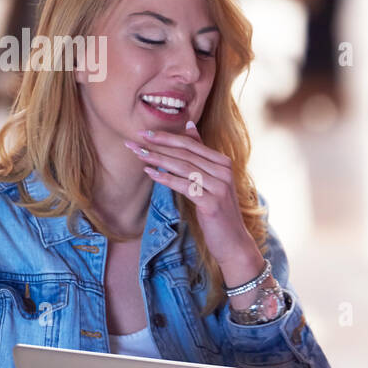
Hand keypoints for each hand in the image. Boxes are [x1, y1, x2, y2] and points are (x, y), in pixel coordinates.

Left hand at [126, 121, 254, 268]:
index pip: (191, 144)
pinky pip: (185, 186)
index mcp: (223, 163)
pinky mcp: (212, 203)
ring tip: (138, 155)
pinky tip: (150, 173)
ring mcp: (220, 187)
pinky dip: (166, 178)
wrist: (233, 242)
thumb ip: (201, 155)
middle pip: (186, 154)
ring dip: (158, 160)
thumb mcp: (211, 180)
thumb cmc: (218, 211)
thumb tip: (189, 125)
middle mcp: (224, 172)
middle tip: (134, 142)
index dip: (167, 137)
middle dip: (158, 147)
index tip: (144, 133)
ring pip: (184, 168)